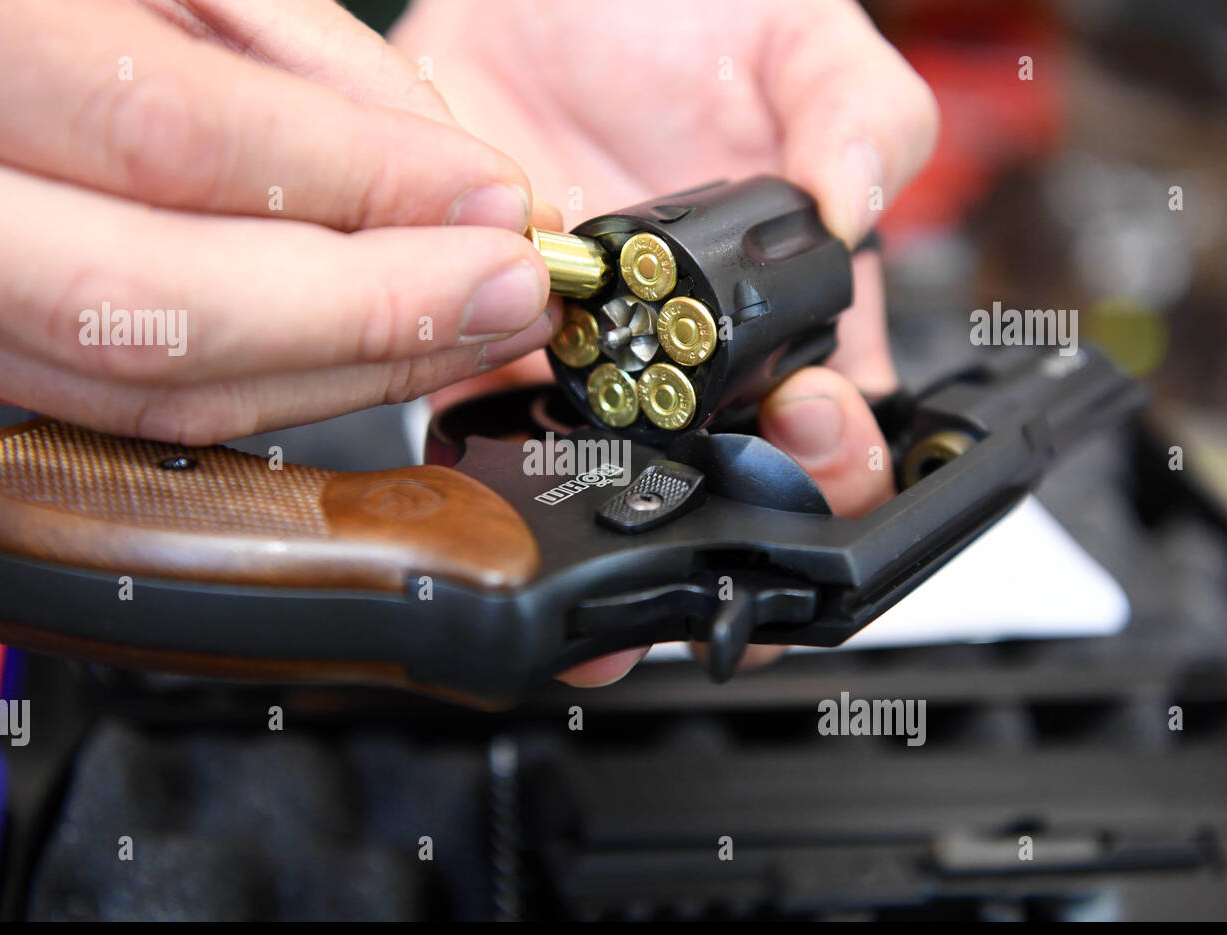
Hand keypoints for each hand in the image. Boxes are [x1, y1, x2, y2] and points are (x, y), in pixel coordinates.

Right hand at [0, 0, 561, 443]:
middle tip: (506, 293)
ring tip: (466, 332)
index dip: (356, 187)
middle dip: (366, 317)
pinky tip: (359, 358)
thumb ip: (288, 56)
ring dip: (333, 374)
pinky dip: (260, 387)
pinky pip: (114, 403)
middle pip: (155, 316)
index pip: (169, 139)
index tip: (494, 205)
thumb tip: (441, 174)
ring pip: (136, 389)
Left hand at [394, 0, 938, 683]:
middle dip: (709, 492)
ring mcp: (574, 350)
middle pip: (708, 473)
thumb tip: (856, 205)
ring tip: (585, 455)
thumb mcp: (800, 42)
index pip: (827, 424)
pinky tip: (493, 408)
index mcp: (773, 306)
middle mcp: (675, 349)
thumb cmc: (674, 15)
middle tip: (697, 456)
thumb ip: (860, 112)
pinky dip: (476, 426)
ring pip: (586, 465)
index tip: (813, 412)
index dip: (835, 453)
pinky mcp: (471, 330)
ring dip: (589, 483)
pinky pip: (467, 405)